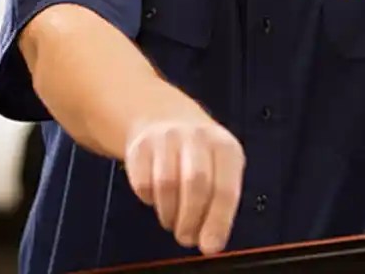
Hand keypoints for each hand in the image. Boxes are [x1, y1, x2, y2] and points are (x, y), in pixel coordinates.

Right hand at [123, 117, 244, 254]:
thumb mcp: (221, 169)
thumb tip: (210, 241)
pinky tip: (158, 198)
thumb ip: (220, 204)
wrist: (164, 118)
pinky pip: (143, 183)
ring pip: (166, 185)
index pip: (225, 189)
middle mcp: (197, 137)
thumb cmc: (199, 155)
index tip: (210, 245)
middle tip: (187, 237)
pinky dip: (150, 200)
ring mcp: (166, 138)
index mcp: (224, 147)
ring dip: (169, 214)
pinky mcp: (140, 146)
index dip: (217, 222)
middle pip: (195, 185)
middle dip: (190, 220)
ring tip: (173, 220)